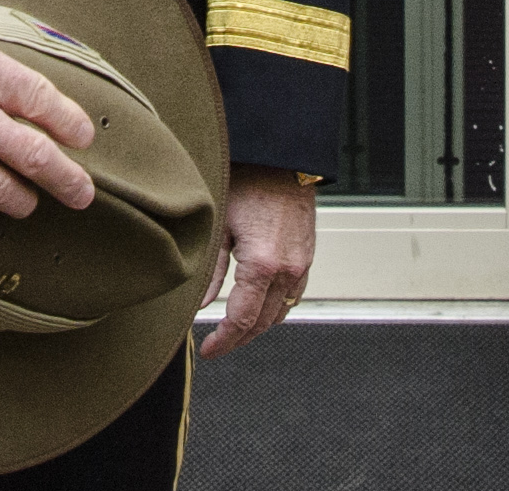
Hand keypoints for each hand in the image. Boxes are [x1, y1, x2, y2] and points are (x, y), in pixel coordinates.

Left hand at [197, 165, 315, 357]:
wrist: (282, 158)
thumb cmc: (248, 182)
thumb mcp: (220, 226)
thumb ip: (212, 271)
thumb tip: (201, 304)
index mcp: (263, 264)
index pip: (243, 320)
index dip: (224, 341)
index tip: (209, 350)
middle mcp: (287, 270)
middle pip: (263, 323)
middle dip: (238, 339)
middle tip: (217, 345)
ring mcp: (302, 265)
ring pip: (280, 312)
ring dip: (257, 325)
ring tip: (233, 329)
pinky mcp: (307, 257)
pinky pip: (293, 295)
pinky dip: (275, 307)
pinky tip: (258, 305)